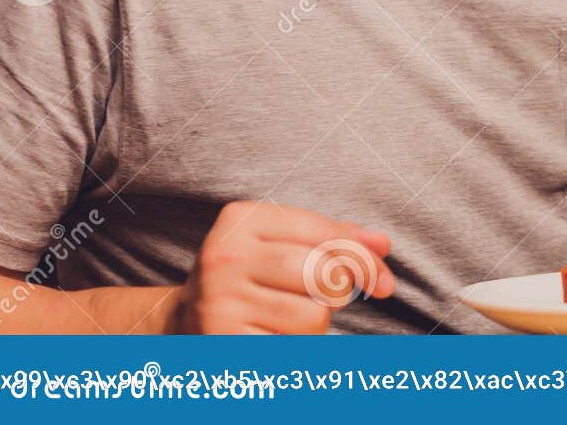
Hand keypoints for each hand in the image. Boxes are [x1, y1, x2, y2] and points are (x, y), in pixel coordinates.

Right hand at [172, 201, 394, 333]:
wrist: (181, 322)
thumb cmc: (248, 276)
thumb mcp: (282, 242)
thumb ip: (334, 238)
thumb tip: (382, 245)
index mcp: (241, 219)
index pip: (325, 232)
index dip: (365, 258)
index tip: (385, 282)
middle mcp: (225, 255)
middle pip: (323, 273)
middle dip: (341, 290)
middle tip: (330, 297)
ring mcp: (220, 301)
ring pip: (313, 315)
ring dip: (318, 321)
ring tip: (293, 315)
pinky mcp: (222, 343)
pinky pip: (291, 348)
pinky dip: (296, 346)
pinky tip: (276, 335)